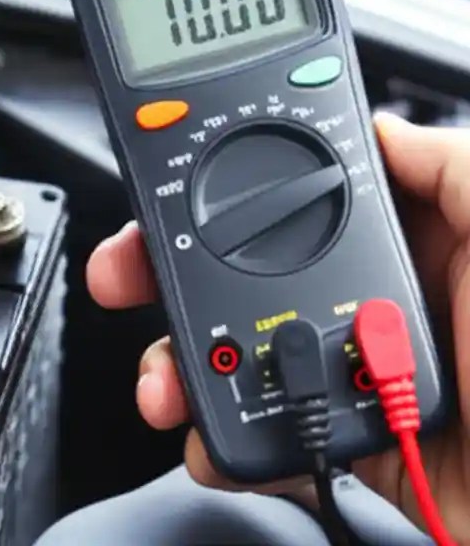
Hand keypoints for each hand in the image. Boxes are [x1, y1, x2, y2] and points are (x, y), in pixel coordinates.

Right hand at [87, 112, 469, 538]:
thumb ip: (451, 168)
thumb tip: (378, 123)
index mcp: (410, 240)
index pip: (294, 188)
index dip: (222, 179)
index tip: (168, 179)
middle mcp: (364, 297)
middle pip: (233, 267)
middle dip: (164, 269)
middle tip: (125, 275)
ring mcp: (340, 368)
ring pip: (225, 347)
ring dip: (173, 360)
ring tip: (166, 380)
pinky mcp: (331, 438)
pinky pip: (247, 429)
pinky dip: (212, 433)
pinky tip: (212, 434)